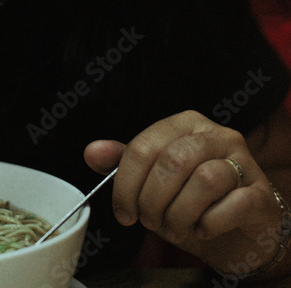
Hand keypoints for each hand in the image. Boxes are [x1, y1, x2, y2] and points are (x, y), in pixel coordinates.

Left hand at [85, 110, 286, 277]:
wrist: (238, 230)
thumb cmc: (192, 199)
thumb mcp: (155, 179)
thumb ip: (125, 162)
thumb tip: (92, 152)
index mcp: (186, 123)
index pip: (144, 146)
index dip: (127, 184)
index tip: (124, 212)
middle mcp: (216, 135)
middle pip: (173, 161)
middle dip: (152, 201)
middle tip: (150, 222)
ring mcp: (244, 162)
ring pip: (204, 180)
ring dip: (180, 214)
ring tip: (175, 228)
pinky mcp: (262, 194)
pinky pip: (234, 205)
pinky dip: (210, 223)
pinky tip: (203, 229)